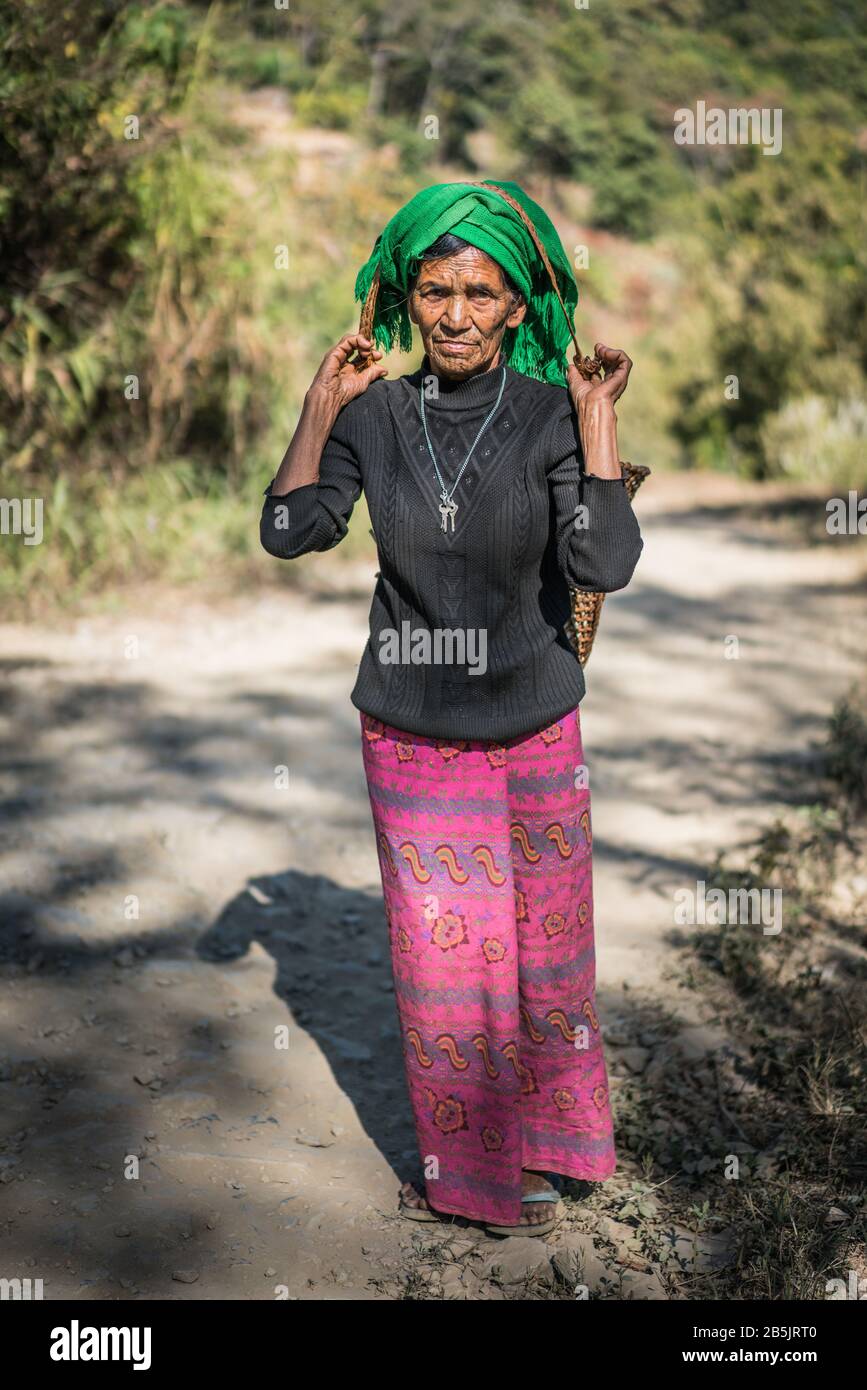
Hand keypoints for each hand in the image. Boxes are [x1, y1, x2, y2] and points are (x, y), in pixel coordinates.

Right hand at [307, 333, 387, 413]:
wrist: (330, 396)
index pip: (361, 355)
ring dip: (363, 341)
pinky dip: (358, 339)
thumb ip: (372, 374)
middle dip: (368, 347)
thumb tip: (385, 369)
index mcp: (350, 368)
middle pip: (357, 346)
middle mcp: (344, 360)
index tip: (379, 356)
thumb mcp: (363, 382)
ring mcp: (338, 355)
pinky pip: (347, 340)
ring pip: (352, 340)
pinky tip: (366, 345)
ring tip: (370, 347)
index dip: (371, 353)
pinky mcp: (334, 352)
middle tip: (376, 353)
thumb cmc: (344, 393)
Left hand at [566, 343, 631, 477]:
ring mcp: (618, 380)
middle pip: (612, 363)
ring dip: (610, 352)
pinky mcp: (622, 377)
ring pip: (620, 360)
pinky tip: (604, 353)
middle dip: (604, 353)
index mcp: (601, 385)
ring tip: (600, 350)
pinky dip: (615, 353)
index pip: (603, 368)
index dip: (597, 359)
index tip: (590, 353)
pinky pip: (624, 360)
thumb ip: (573, 374)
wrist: (591, 407)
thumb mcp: (575, 384)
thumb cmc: (583, 401)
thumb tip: (569, 365)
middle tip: (597, 349)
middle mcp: (611, 383)